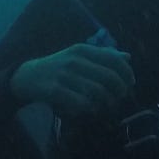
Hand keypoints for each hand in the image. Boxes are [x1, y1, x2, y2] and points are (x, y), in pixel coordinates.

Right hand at [12, 42, 133, 115]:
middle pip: (109, 77)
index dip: (127, 73)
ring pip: (98, 92)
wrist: (28, 77)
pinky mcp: (55, 91)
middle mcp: (74, 60)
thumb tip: (127, 57)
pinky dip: (89, 108)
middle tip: (119, 97)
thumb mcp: (80, 57)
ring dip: (106, 102)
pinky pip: (82, 103)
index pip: (114, 60)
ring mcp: (64, 75)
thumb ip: (103, 56)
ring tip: (105, 104)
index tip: (130, 83)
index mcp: (83, 50)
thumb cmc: (60, 67)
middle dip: (120, 90)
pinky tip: (89, 109)